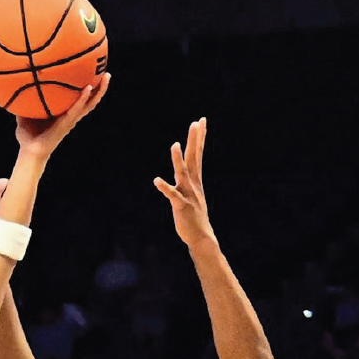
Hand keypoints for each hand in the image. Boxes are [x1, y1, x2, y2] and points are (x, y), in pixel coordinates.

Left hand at [14, 73, 110, 158]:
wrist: (29, 152)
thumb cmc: (28, 137)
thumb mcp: (24, 114)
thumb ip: (23, 101)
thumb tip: (15, 86)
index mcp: (65, 114)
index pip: (80, 100)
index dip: (88, 89)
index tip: (93, 75)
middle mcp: (71, 117)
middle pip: (91, 101)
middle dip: (100, 88)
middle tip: (107, 74)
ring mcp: (70, 120)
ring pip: (90, 104)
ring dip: (99, 91)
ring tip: (106, 77)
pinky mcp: (66, 124)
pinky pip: (76, 110)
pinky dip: (82, 99)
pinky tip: (88, 88)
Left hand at [154, 118, 213, 248]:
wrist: (201, 237)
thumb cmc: (194, 217)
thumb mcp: (193, 195)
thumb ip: (188, 182)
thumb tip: (186, 172)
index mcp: (196, 180)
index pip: (198, 154)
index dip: (199, 137)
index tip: (201, 122)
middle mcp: (193, 184)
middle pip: (194, 157)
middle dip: (195, 139)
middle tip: (198, 122)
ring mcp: (188, 194)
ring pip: (182, 172)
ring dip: (178, 159)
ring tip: (174, 144)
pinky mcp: (180, 205)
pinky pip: (171, 194)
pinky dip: (164, 187)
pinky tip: (156, 180)